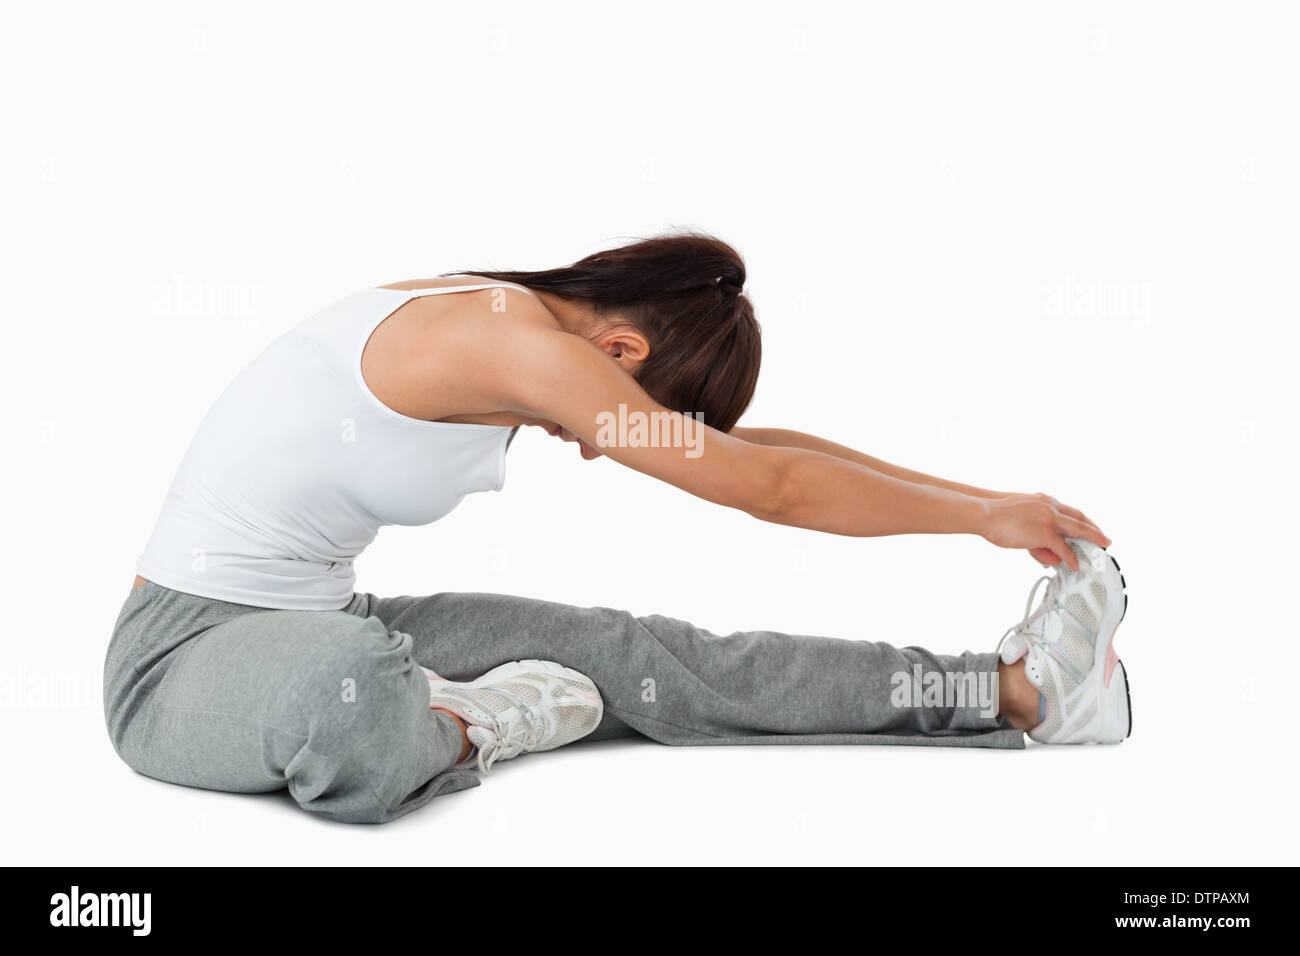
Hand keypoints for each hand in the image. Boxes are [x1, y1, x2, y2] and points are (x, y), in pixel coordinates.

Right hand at [980, 493, 1110, 569]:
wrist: (985, 513)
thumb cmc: (997, 517)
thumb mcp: (1021, 522)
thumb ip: (1037, 538)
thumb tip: (1050, 555)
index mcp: (1044, 501)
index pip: (1070, 510)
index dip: (1083, 520)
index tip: (1091, 527)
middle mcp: (1050, 506)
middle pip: (1080, 518)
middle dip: (1094, 530)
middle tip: (1105, 540)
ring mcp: (1049, 518)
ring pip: (1077, 531)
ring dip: (1089, 542)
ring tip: (1095, 553)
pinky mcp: (1044, 532)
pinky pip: (1063, 548)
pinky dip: (1070, 557)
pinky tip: (1074, 565)